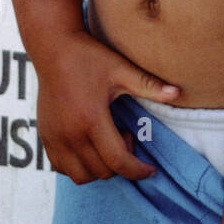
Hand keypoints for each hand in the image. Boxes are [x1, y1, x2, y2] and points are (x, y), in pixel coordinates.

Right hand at [34, 30, 180, 183]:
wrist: (53, 47)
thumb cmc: (88, 57)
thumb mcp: (121, 69)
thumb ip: (148, 85)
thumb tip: (178, 93)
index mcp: (91, 119)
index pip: (118, 161)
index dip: (137, 170)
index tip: (150, 170)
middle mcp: (70, 133)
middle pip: (101, 171)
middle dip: (121, 164)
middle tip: (127, 135)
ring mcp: (55, 137)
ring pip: (80, 176)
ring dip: (99, 169)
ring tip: (107, 142)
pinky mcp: (45, 136)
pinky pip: (61, 167)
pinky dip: (78, 166)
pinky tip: (89, 145)